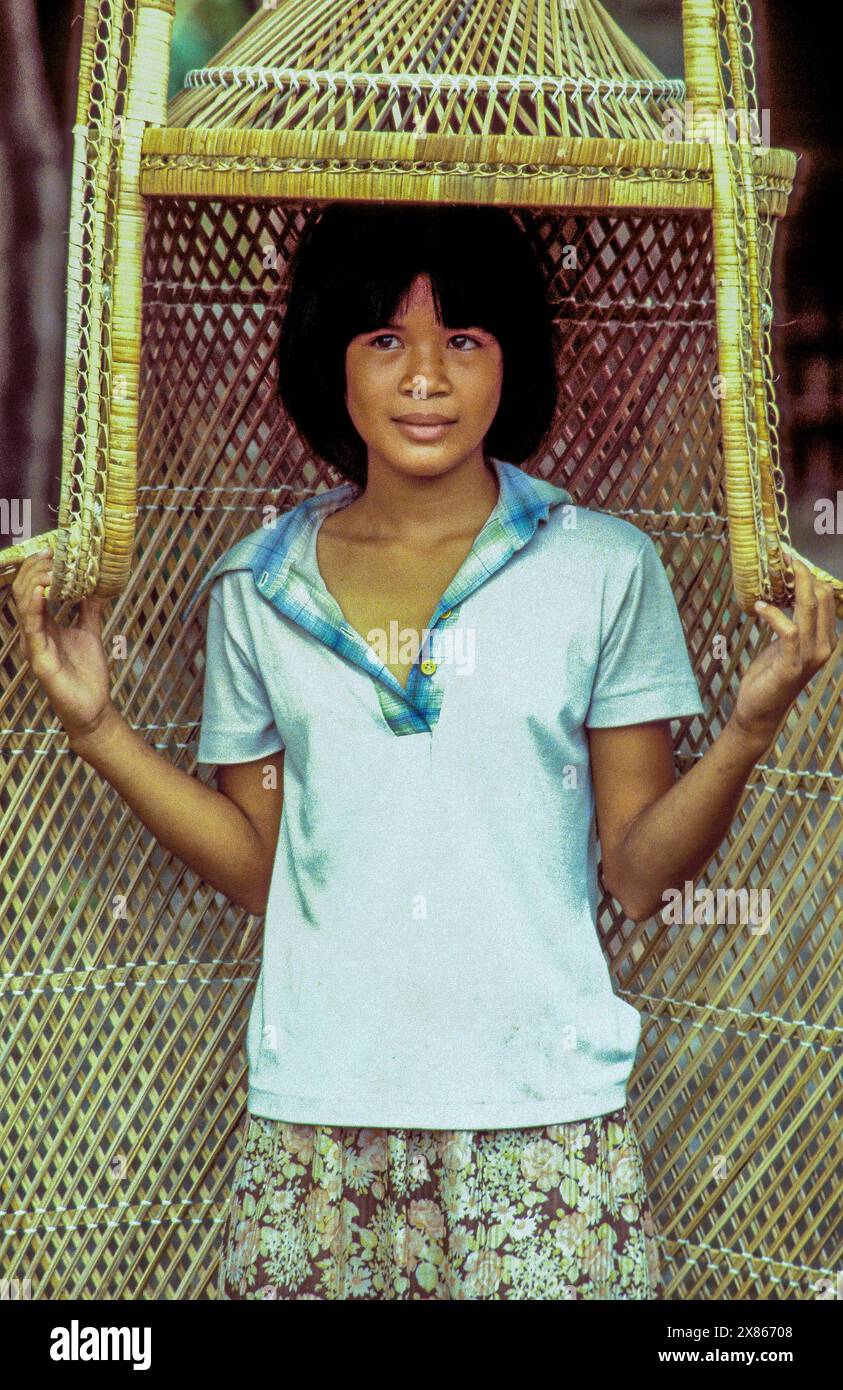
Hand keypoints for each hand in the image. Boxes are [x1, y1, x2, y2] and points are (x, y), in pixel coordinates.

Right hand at [11, 546, 115, 742]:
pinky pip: (32, 630)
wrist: (93, 707)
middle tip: (50, 552)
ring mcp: (34, 645)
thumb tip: (95, 585)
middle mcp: (35, 632)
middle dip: (35, 569)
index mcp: (45, 624)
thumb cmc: (87, 673)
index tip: (53, 548)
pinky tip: (40, 592)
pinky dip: (34, 608)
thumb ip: (89, 609)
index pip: (34, 589)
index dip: (39, 568)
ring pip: (24, 606)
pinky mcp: (39, 660)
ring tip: (47, 566)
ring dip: (35, 583)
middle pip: (24, 592)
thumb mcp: (90, 632)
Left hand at [733, 550, 838, 745]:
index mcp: (826, 639)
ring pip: (809, 609)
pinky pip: (788, 630)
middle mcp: (824, 646)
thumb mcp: (785, 646)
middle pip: (822, 598)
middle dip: (805, 574)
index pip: (828, 598)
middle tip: (786, 556)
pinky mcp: (792, 664)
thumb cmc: (770, 675)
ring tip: (779, 569)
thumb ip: (792, 625)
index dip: (812, 576)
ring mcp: (811, 656)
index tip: (793, 559)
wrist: (760, 709)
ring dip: (794, 585)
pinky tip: (760, 606)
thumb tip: (784, 598)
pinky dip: (774, 614)